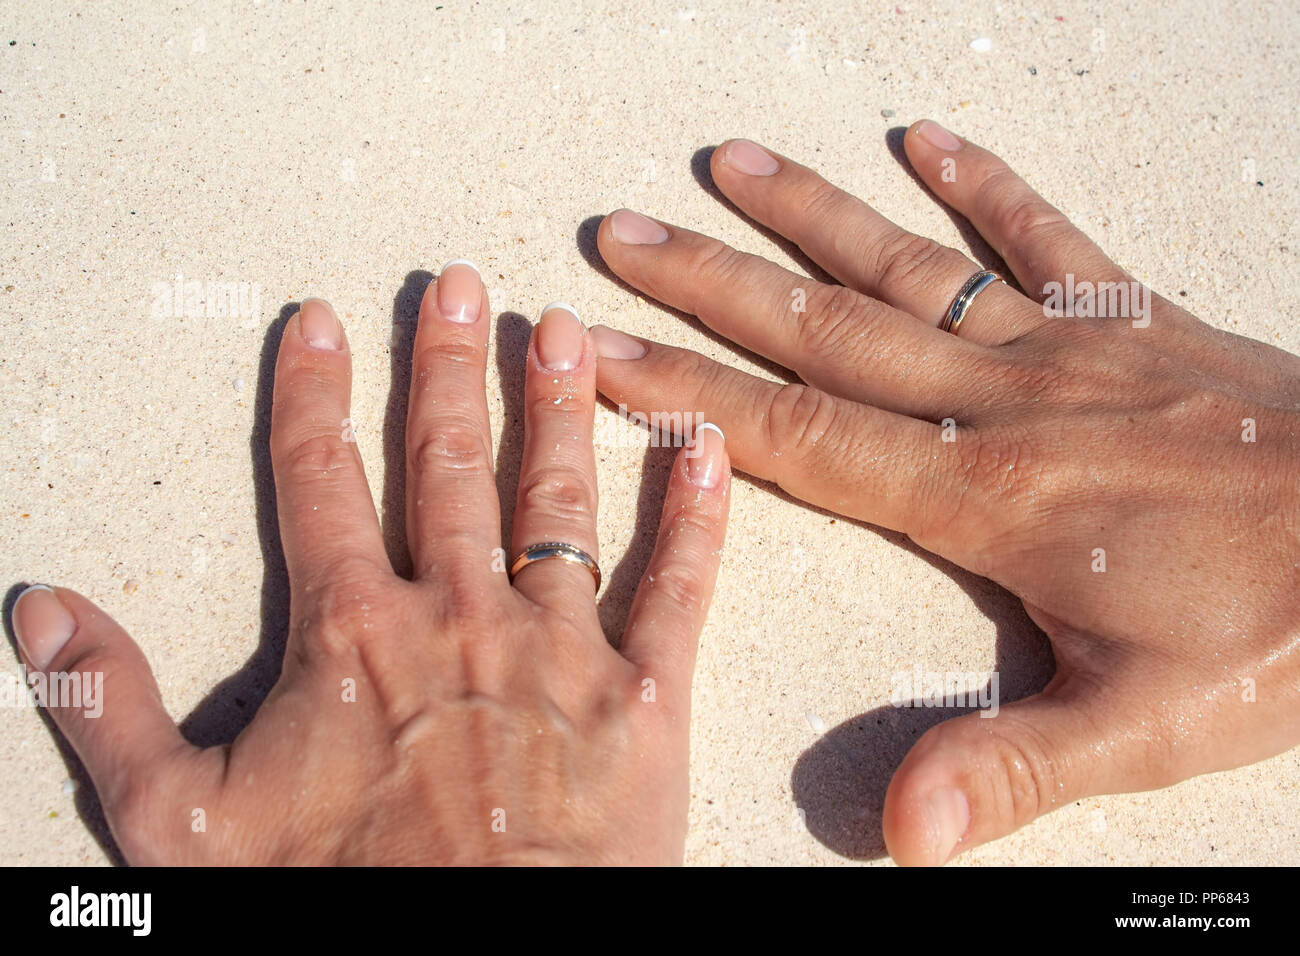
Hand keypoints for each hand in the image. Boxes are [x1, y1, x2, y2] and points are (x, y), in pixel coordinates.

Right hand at [11, 268, 730, 863]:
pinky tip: (707, 446)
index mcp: (354, 633)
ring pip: (558, 498)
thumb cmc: (339, 903)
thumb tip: (41, 615)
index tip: (319, 322)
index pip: (321, 481)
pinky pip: (679, 588)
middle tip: (458, 286)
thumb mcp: (184, 826)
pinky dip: (698, 516)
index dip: (314, 395)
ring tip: (561, 332)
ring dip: (558, 407)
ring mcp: (559, 648)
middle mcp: (460, 613)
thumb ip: (115, 712)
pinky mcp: (644, 697)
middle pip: (447, 463)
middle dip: (446, 368)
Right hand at [586, 125, 1299, 864]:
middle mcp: (1004, 401)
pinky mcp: (1133, 321)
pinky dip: (980, 186)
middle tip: (620, 240)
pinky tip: (926, 143)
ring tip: (728, 166)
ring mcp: (1066, 347)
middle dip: (709, 286)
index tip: (602, 350)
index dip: (686, 391)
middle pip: (824, 331)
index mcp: (984, 495)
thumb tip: (903, 830)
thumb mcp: (1148, 728)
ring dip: (809, 215)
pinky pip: (1041, 236)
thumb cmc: (1291, 626)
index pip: (796, 435)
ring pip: (907, 267)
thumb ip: (1012, 767)